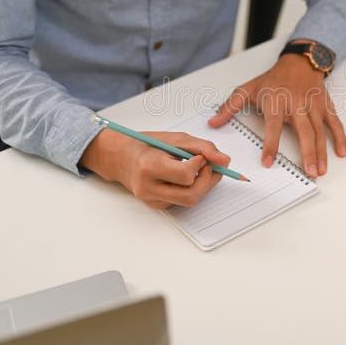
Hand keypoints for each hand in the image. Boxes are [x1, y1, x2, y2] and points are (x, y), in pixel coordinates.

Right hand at [80, 128, 229, 207]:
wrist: (120, 157)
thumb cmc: (147, 145)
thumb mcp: (175, 139)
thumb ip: (203, 148)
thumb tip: (225, 161)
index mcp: (150, 166)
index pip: (185, 175)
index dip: (200, 166)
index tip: (201, 157)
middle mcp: (148, 187)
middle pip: (191, 195)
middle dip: (208, 181)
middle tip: (210, 167)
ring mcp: (151, 199)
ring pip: (189, 201)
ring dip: (202, 186)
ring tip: (200, 171)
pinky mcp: (155, 206)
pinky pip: (181, 202)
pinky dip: (190, 190)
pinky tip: (185, 178)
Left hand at [208, 53, 345, 176]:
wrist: (299, 62)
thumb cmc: (273, 78)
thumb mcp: (248, 89)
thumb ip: (230, 107)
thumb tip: (213, 123)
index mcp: (276, 101)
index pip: (273, 126)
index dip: (271, 145)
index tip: (268, 162)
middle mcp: (296, 104)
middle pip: (304, 131)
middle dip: (307, 153)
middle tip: (309, 172)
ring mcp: (313, 105)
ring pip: (319, 131)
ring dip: (322, 151)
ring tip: (320, 170)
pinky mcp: (325, 106)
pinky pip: (334, 123)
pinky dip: (339, 138)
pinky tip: (340, 153)